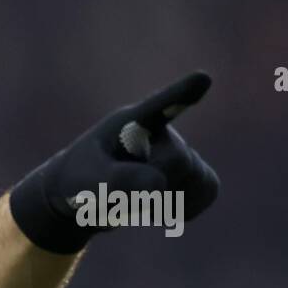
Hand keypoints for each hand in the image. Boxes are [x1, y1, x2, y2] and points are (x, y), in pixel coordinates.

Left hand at [9, 71, 220, 253]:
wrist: (84, 197)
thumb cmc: (79, 181)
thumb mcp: (89, 182)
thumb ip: (118, 180)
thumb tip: (158, 186)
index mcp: (130, 123)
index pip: (160, 105)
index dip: (181, 94)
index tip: (202, 79)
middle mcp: (161, 131)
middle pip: (178, 161)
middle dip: (151, 184)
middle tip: (118, 189)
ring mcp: (180, 151)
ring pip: (198, 179)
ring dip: (168, 199)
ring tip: (135, 195)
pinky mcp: (192, 173)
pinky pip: (207, 190)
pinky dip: (186, 207)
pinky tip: (159, 206)